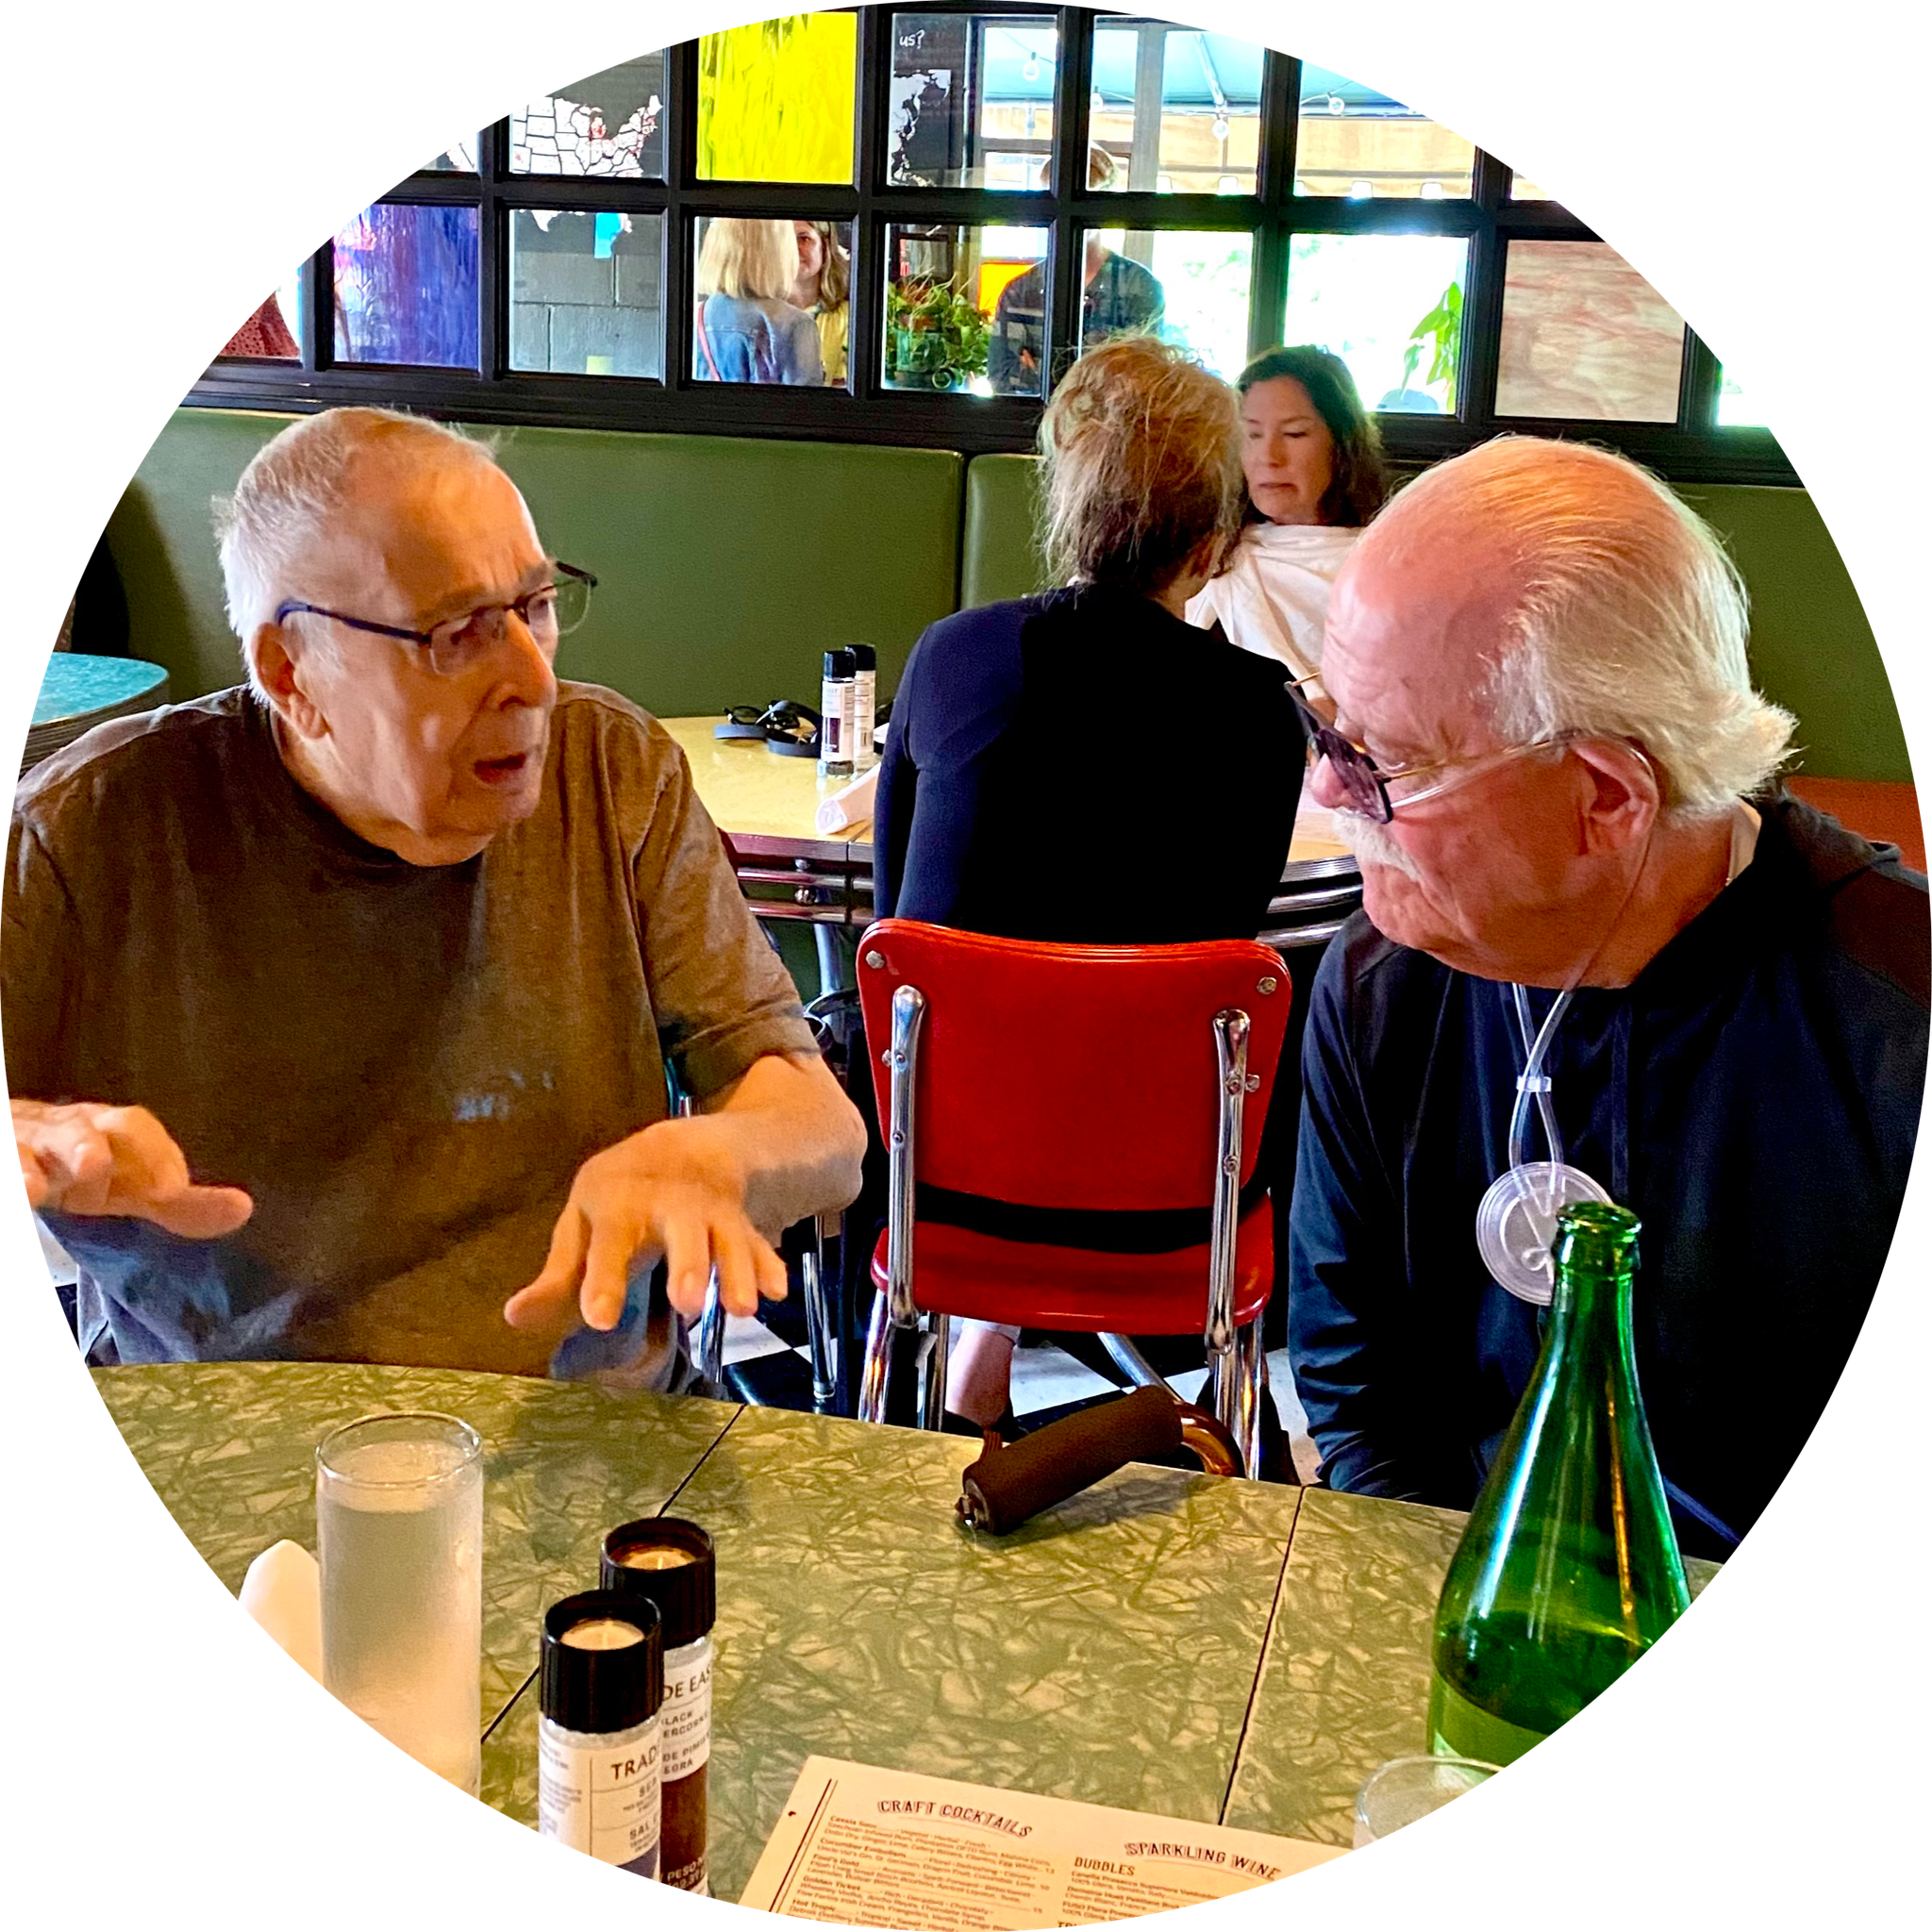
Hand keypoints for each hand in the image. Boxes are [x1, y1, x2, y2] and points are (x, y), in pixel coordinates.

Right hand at [9, 1100, 253, 1237]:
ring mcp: (18, 1145)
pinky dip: (9, 1177)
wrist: (11, 1148)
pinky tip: (19, 1192)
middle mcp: (57, 1132)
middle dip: (83, 1144)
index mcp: (102, 1130)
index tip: (171, 1190)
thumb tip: (243, 1209)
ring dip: (24, 1167)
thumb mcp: (127, 1188)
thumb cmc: (76, 1167)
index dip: (153, 1153)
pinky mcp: (2, 1157)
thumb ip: (180, 1204)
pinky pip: (1, 1163)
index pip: (132, 1128)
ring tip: (30, 1188)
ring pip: (20, 1148)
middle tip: (94, 1165)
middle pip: (73, 1129)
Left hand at [503, 1119, 788, 1339]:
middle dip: (687, 1265)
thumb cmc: (619, 1200)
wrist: (681, 1147)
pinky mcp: (740, 1219)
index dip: (604, 1278)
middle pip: (681, 1229)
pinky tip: (777, 1292)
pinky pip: (757, 1241)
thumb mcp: (583, 1227)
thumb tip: (515, 1318)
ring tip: (744, 1310)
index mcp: (619, 1202)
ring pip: (727, 1235)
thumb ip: (559, 1277)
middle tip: (685, 1305)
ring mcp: (709, 1208)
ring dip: (736, 1270)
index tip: (598, 1318)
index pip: (610, 1240)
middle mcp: (668, 1201)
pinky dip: (768, 1265)